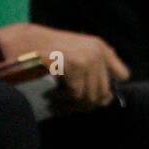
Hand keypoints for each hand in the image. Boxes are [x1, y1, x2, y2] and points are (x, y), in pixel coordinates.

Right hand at [0, 24, 129, 108]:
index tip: (92, 91)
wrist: (25, 43)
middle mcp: (98, 52)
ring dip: (74, 104)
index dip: (109, 87)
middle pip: (105, 93)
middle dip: (87, 102)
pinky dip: (64, 100)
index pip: (123, 75)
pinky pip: (77, 95)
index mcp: (100, 47)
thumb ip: (94, 70)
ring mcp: (89, 58)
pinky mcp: (77, 66)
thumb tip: (108, 98)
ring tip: (59, 101)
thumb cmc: (48, 53)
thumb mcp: (76, 54)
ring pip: (91, 97)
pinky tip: (53, 95)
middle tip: (69, 102)